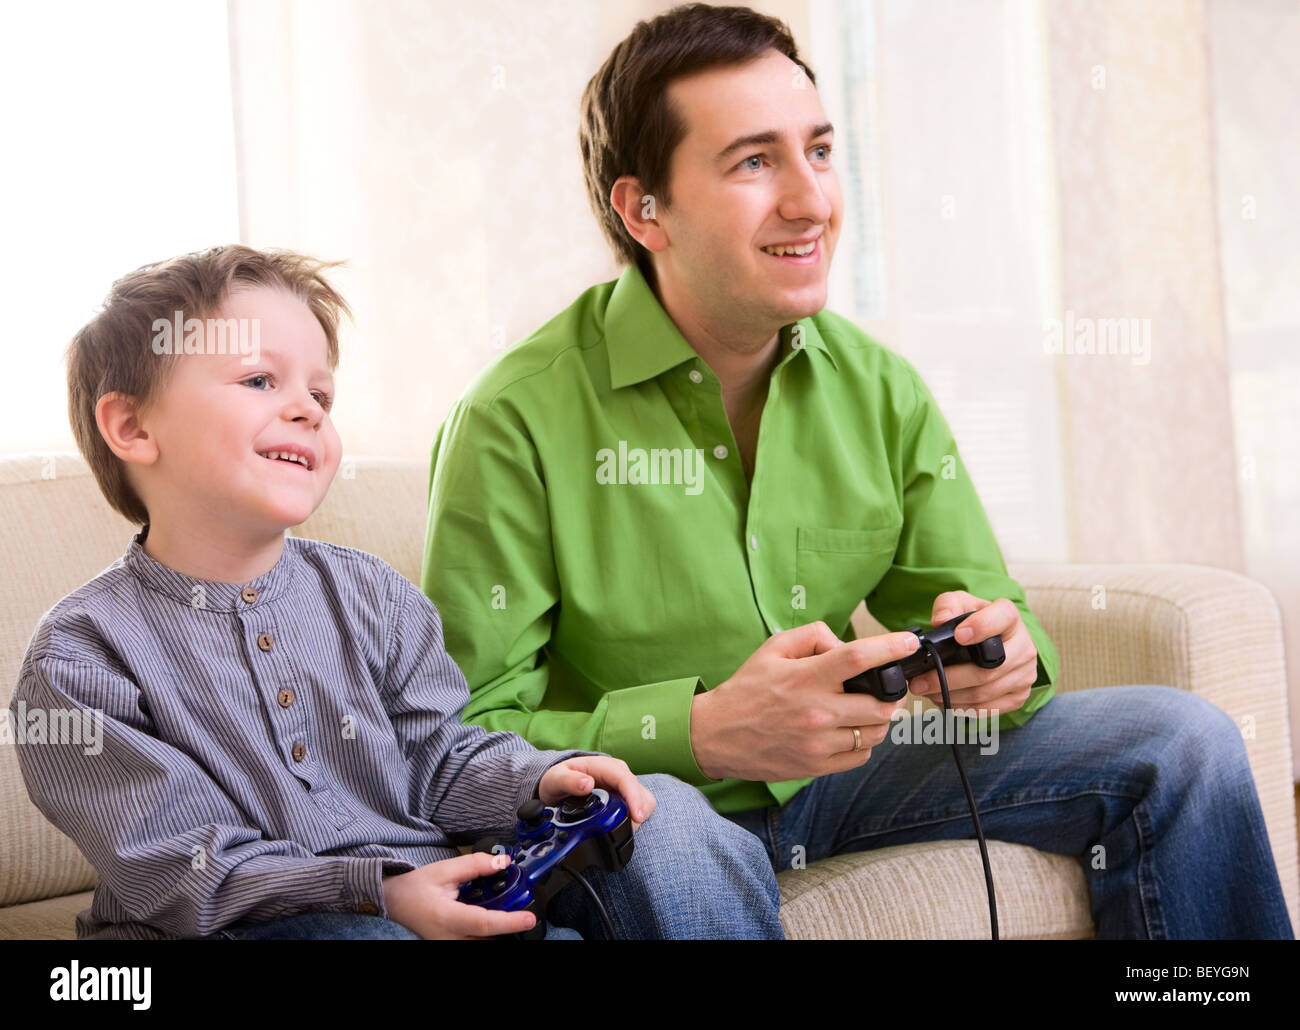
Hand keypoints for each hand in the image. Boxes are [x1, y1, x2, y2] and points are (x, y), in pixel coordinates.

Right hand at [381, 852, 537, 939]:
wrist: (396, 904)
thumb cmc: (416, 888)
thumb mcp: (443, 870)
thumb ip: (474, 865)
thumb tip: (502, 861)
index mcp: (447, 918)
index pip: (484, 922)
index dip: (510, 921)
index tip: (529, 918)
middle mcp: (450, 939)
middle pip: (490, 937)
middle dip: (510, 924)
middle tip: (522, 908)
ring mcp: (451, 946)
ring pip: (486, 942)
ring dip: (499, 928)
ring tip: (506, 910)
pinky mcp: (454, 947)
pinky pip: (478, 941)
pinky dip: (489, 931)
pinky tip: (493, 916)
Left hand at [538, 755, 655, 829]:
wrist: (558, 786)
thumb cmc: (558, 779)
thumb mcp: (556, 779)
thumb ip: (568, 780)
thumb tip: (587, 783)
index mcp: (604, 766)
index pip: (625, 779)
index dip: (634, 797)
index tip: (636, 816)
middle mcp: (618, 774)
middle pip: (640, 792)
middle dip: (639, 811)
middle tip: (628, 830)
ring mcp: (623, 787)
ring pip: (645, 800)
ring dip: (640, 815)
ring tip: (626, 830)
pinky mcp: (625, 798)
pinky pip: (640, 808)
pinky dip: (637, 819)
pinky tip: (625, 827)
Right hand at [689, 622, 921, 781]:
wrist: (716, 734)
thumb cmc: (746, 689)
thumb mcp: (772, 649)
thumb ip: (812, 636)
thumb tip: (843, 643)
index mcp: (806, 678)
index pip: (858, 658)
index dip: (891, 648)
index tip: (908, 642)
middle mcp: (816, 712)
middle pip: (881, 705)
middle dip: (892, 694)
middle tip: (887, 688)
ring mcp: (818, 743)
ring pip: (875, 733)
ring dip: (879, 720)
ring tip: (865, 710)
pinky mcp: (816, 766)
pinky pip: (859, 756)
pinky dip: (863, 743)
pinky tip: (849, 732)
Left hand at [907, 591, 1037, 715]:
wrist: (995, 643)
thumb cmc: (972, 622)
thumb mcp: (959, 604)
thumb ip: (947, 605)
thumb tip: (940, 621)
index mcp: (1010, 618)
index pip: (1003, 617)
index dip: (982, 627)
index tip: (958, 636)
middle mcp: (1024, 646)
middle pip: (987, 668)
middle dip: (948, 677)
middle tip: (919, 682)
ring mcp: (1025, 674)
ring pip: (985, 692)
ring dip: (950, 695)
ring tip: (926, 692)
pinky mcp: (1019, 696)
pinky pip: (988, 708)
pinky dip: (962, 707)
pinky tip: (944, 701)